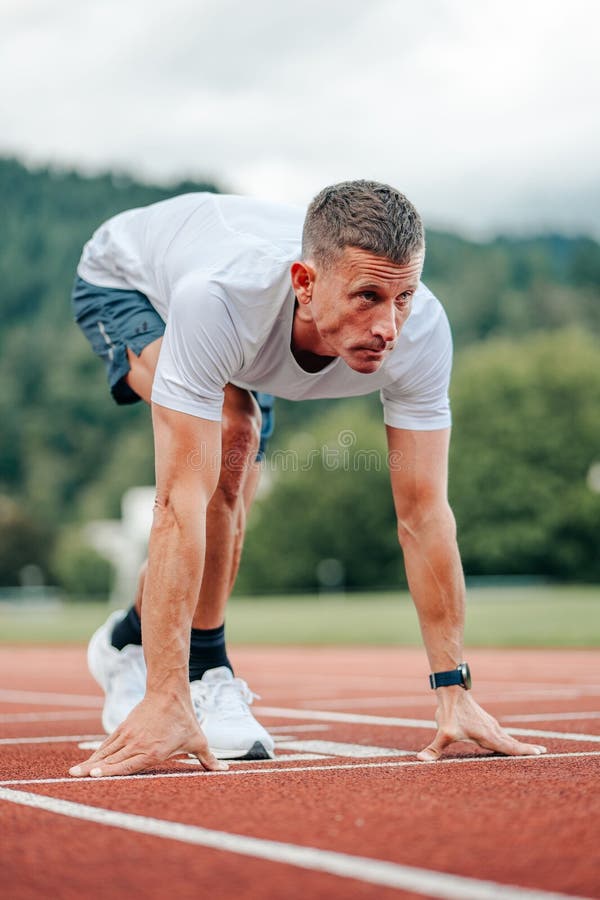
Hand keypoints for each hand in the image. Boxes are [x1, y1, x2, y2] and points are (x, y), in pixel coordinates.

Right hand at [69, 690, 227, 776]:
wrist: (169, 691)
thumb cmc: (184, 719)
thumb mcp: (198, 740)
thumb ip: (209, 758)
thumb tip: (225, 770)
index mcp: (152, 751)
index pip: (128, 765)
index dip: (110, 771)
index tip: (94, 776)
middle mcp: (137, 744)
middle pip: (111, 761)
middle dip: (92, 771)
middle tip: (73, 778)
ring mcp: (128, 736)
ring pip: (106, 753)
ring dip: (90, 764)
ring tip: (73, 774)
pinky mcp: (123, 728)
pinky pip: (107, 744)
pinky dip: (97, 754)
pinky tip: (88, 763)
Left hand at [417, 687, 546, 760]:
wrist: (452, 690)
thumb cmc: (450, 712)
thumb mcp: (442, 733)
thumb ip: (434, 749)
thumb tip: (420, 760)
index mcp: (488, 736)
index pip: (510, 747)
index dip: (524, 751)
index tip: (540, 753)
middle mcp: (492, 730)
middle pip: (512, 742)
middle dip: (526, 749)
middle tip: (543, 753)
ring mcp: (489, 724)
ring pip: (507, 737)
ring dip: (517, 744)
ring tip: (531, 750)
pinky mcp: (484, 721)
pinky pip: (500, 733)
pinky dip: (508, 739)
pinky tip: (506, 741)